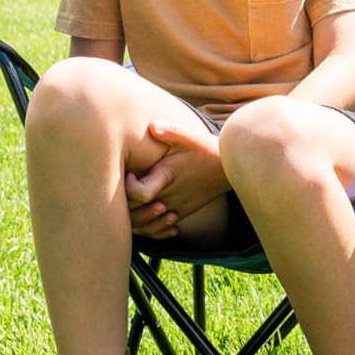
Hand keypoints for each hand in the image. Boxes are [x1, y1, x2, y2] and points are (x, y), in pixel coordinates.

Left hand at [126, 120, 228, 236]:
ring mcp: (175, 208)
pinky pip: (160, 229)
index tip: (130, 173)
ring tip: (134, 200)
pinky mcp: (180, 213)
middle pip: (137, 213)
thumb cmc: (206, 150)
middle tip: (126, 186)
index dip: (129, 187)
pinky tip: (150, 216)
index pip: (140, 194)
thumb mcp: (190, 137)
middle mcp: (169, 197)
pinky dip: (151, 228)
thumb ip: (171, 130)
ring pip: (147, 226)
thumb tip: (151, 125)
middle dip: (125, 203)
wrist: (228, 169)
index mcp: (167, 177)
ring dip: (137, 218)